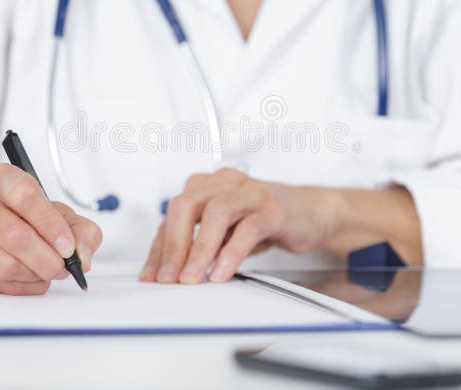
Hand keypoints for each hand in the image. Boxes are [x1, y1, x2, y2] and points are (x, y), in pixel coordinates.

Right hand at [0, 164, 101, 294]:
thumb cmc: (22, 217)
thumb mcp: (58, 214)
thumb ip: (81, 231)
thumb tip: (82, 257)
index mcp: (3, 178)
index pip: (26, 197)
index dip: (51, 226)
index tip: (67, 247)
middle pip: (14, 236)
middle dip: (46, 259)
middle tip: (62, 268)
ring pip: (3, 264)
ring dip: (33, 275)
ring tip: (45, 271)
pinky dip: (20, 286)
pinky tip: (28, 277)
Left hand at [139, 168, 338, 284]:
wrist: (309, 211)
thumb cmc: (261, 219)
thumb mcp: (224, 231)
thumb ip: (198, 241)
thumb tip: (167, 269)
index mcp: (206, 185)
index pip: (172, 215)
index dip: (159, 247)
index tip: (152, 275)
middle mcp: (225, 183)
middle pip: (187, 205)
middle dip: (174, 245)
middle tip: (169, 278)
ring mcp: (250, 193)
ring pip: (216, 213)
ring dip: (200, 250)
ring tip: (192, 278)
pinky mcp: (273, 209)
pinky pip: (249, 228)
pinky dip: (232, 253)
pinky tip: (222, 272)